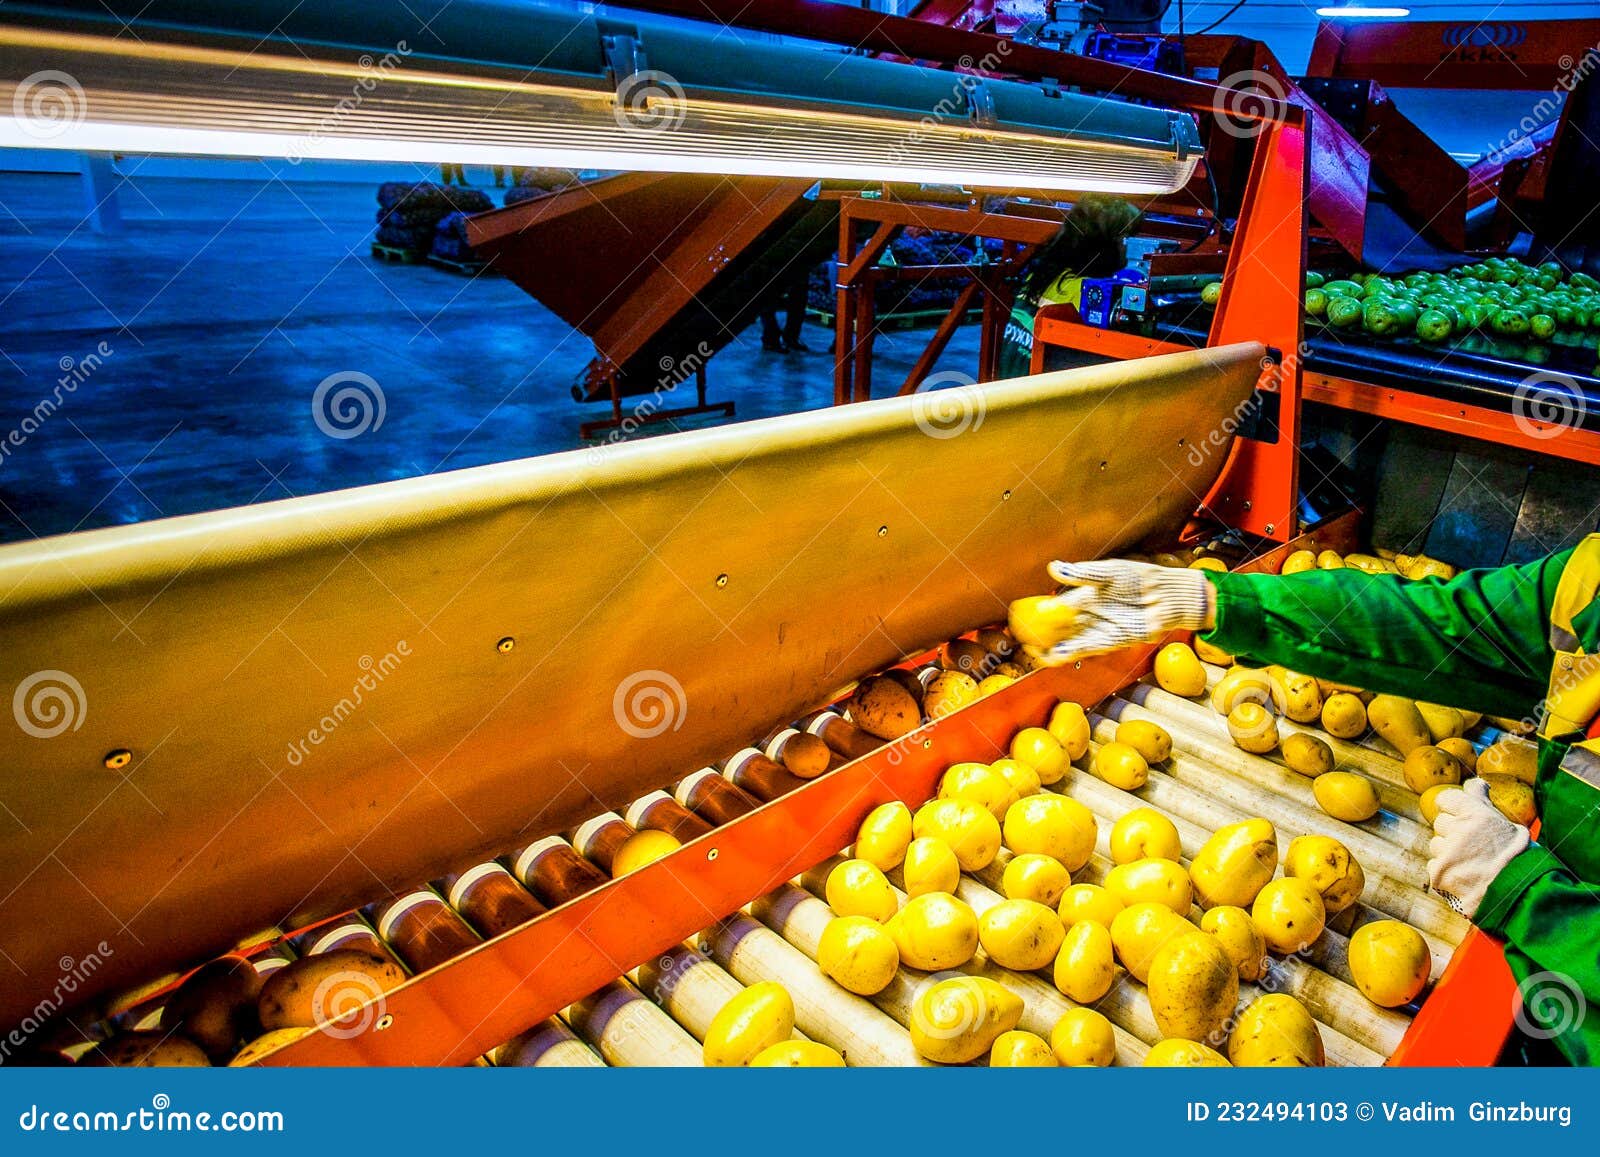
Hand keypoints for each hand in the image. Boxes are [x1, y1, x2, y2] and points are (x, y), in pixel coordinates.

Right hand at [1033, 558, 1215, 663]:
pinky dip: (1071, 652)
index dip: (1041, 613)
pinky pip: (1088, 649)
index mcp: (1086, 595)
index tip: (1023, 617)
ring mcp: (1101, 628)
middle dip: (1043, 636)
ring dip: (1054, 649)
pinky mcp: (1113, 641)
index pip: (1058, 607)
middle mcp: (1091, 614)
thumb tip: (1052, 568)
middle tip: (1025, 640)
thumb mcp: (1109, 572)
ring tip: (1036, 653)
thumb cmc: (1140, 578)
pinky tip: (1056, 654)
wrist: (1168, 595)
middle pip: (1061, 628)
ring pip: (1072, 641)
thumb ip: (1082, 573)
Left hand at [1428, 779, 1529, 917]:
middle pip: (1441, 823)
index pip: (1446, 798)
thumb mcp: (1506, 823)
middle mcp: (1458, 829)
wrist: (1523, 895)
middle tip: (1475, 847)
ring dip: (1449, 852)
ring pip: (1436, 845)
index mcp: (1476, 814)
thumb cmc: (1518, 858)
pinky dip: (1446, 872)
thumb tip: (1475, 782)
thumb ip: (1483, 802)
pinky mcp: (1438, 874)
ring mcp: (1447, 853)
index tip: (1461, 816)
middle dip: (1453, 832)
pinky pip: (1434, 865)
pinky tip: (1466, 877)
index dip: (1452, 807)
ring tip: (1472, 864)